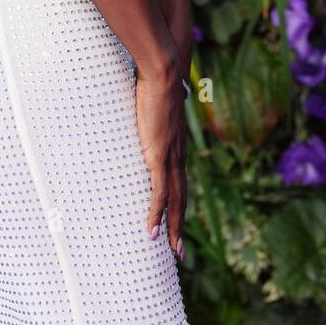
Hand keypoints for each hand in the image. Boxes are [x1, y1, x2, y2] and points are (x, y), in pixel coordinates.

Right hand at [134, 64, 187, 259]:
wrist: (164, 73)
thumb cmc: (155, 82)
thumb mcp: (152, 104)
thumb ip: (149, 112)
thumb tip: (143, 105)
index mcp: (177, 145)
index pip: (179, 181)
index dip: (178, 203)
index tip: (177, 223)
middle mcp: (178, 155)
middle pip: (181, 198)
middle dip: (180, 225)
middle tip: (178, 251)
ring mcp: (170, 157)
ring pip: (174, 202)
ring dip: (173, 228)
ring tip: (171, 250)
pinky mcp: (160, 156)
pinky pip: (159, 193)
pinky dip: (157, 215)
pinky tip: (152, 232)